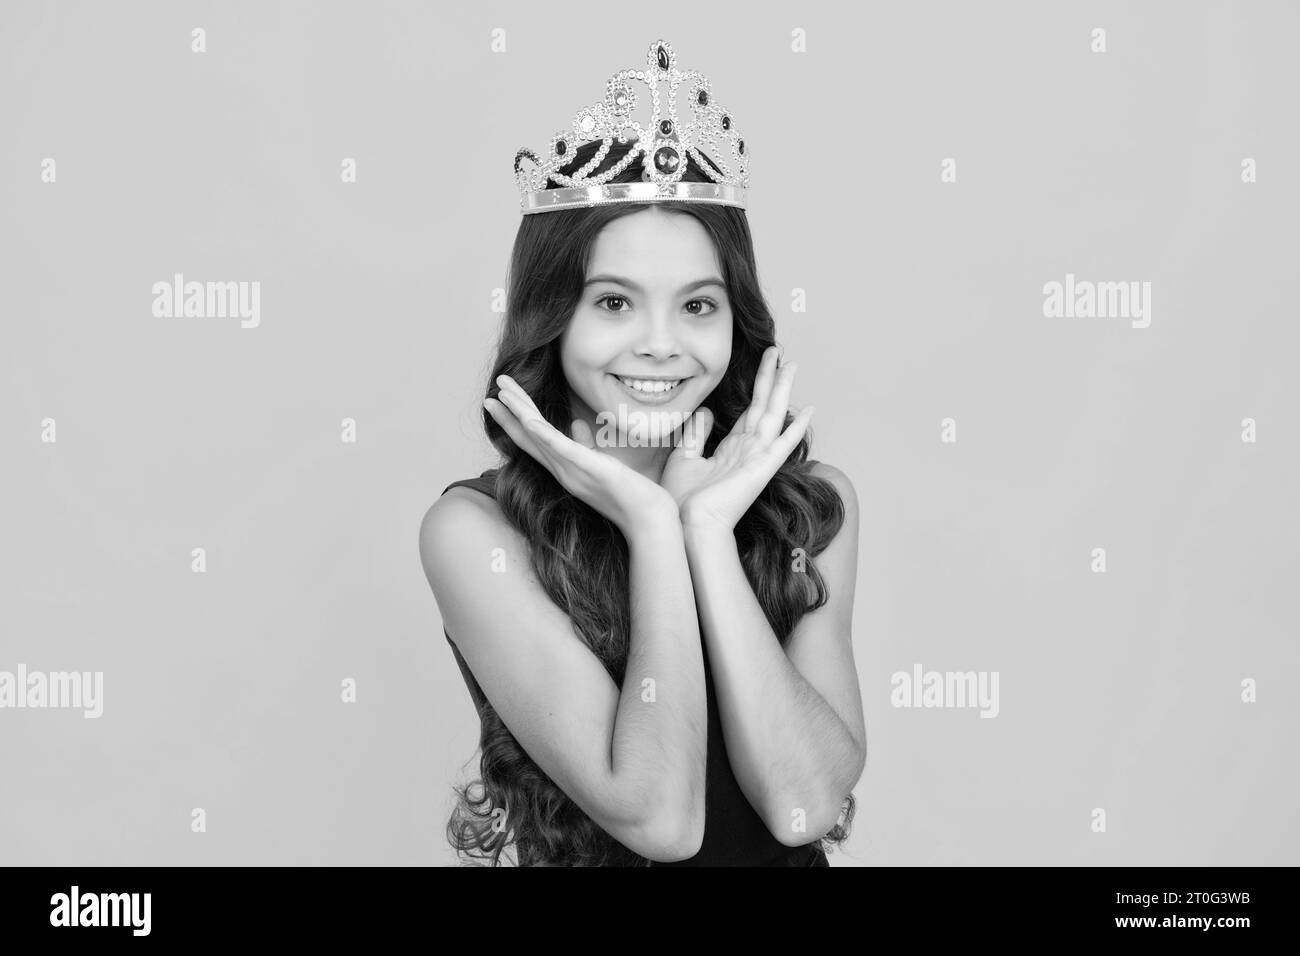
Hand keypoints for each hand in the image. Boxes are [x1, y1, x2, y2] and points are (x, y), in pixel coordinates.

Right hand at [485, 375, 678, 534]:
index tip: (498, 403)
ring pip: (538, 437)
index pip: (533, 442)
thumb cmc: (630, 495)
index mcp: (565, 468)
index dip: (513, 422)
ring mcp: (573, 471)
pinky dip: (543, 434)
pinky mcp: (589, 469)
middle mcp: (563, 471)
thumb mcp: (601, 465)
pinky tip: (529, 419)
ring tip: (500, 394)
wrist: (648, 521)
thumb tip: (576, 424)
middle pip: (528, 438)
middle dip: (507, 414)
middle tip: (488, 395)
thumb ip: (584, 445)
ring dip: (518, 413)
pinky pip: (562, 449)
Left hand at [661, 347, 813, 532]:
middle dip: (771, 379)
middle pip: (764, 406)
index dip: (757, 389)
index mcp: (732, 450)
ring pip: (774, 415)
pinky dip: (797, 427)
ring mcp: (757, 459)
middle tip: (779, 353)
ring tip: (792, 364)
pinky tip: (810, 409)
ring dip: (782, 389)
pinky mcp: (762, 468)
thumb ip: (696, 434)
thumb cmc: (682, 501)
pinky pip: (783, 443)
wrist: (686, 526)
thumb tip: (705, 410)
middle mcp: (749, 451)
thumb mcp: (684, 457)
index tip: (765, 368)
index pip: (749, 413)